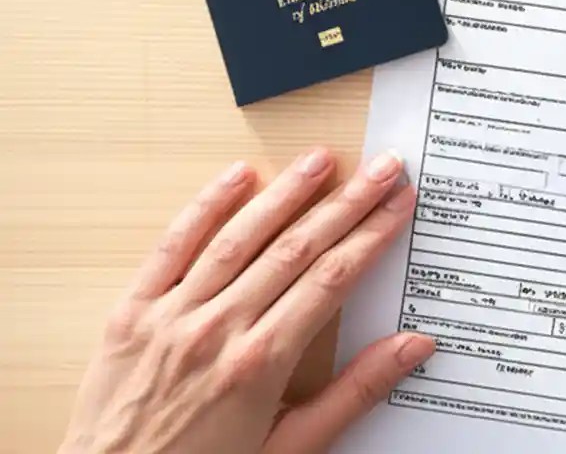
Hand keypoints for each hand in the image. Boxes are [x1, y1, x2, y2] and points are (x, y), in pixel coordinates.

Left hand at [59, 148, 434, 453]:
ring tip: (322, 160)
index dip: (373, 234)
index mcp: (261, 362)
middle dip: (347, 203)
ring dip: (286, 193)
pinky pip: (172, 247)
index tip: (400, 203)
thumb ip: (355, 393)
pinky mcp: (131, 312)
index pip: (332, 279)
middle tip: (382, 168)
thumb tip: (414, 348)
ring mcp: (171, 316)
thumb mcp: (293, 448)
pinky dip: (205, 207)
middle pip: (296, 249)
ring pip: (239, 238)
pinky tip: (237, 176)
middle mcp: (217, 329)